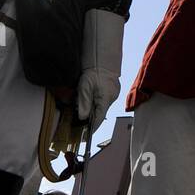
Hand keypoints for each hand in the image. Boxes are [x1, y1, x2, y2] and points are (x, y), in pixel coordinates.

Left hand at [77, 10, 122, 132]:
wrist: (102, 59)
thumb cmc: (93, 72)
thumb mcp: (84, 87)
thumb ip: (83, 103)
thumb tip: (82, 118)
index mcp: (105, 99)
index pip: (98, 119)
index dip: (91, 129)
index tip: (85, 136)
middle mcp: (111, 99)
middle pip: (100, 114)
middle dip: (91, 120)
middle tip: (81, 126)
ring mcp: (113, 94)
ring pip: (102, 107)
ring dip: (94, 111)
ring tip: (83, 115)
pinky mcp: (112, 90)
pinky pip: (104, 101)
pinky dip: (97, 104)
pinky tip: (91, 102)